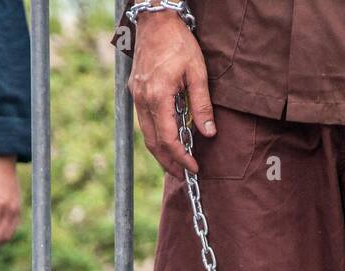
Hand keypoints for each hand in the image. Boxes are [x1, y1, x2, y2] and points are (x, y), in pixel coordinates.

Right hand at [129, 10, 214, 177]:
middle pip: (153, 143)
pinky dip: (155, 135)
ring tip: (175, 163)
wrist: (155, 20)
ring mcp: (136, 95)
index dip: (181, 157)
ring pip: (146, 134)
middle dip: (168, 162)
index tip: (194, 168)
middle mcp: (142, 99)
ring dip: (160, 152)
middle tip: (183, 176)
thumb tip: (209, 133)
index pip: (168, 139)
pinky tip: (166, 140)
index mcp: (158, 96)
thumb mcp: (197, 72)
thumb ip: (202, 105)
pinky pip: (144, 121)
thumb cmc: (178, 42)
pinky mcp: (135, 91)